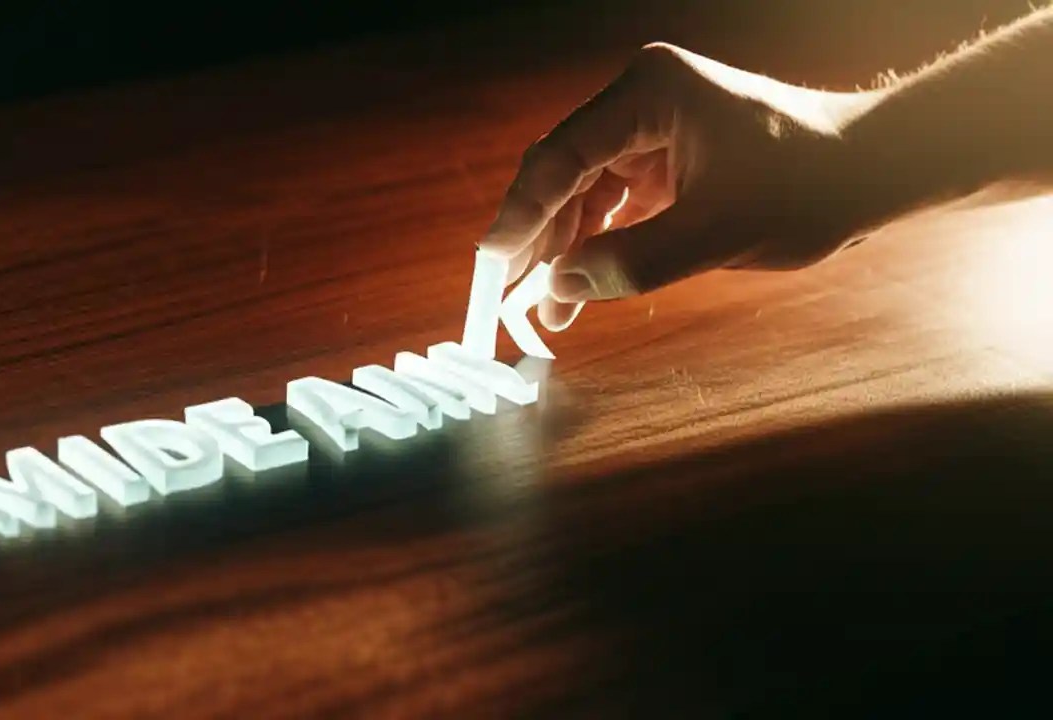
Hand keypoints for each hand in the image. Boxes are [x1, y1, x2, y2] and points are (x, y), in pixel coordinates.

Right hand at [480, 43, 882, 330]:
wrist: (874, 171)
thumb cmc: (809, 186)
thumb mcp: (717, 234)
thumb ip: (633, 263)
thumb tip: (558, 290)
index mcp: (649, 93)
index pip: (563, 154)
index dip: (522, 211)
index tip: (491, 258)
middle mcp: (640, 100)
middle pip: (564, 170)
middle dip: (539, 236)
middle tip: (505, 294)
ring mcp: (651, 127)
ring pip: (584, 191)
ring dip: (566, 248)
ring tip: (547, 309)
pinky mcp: (664, 157)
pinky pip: (613, 201)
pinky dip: (597, 243)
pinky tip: (579, 288)